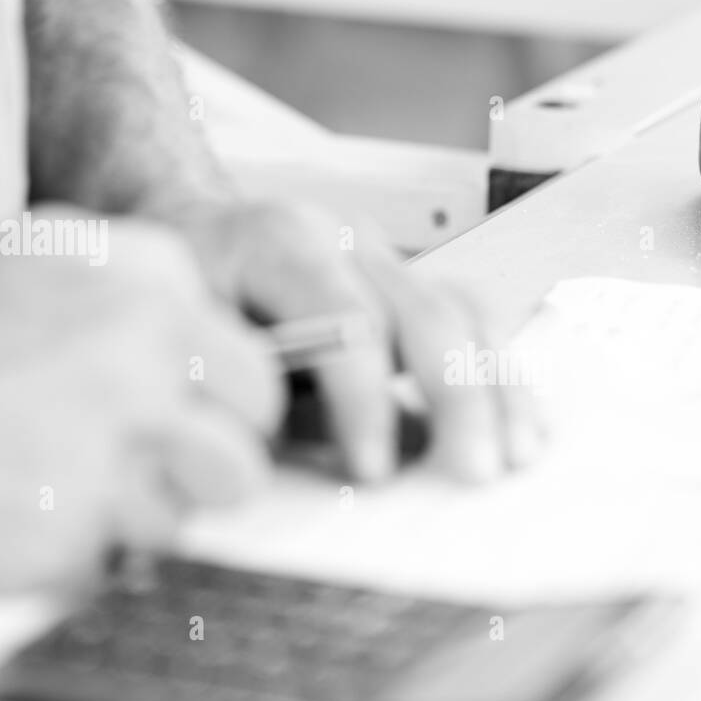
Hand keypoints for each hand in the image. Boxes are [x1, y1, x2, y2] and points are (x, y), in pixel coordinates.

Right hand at [0, 209, 280, 590]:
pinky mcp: (64, 535)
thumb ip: (146, 303)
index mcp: (152, 284)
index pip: (258, 380)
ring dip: (124, 517)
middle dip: (197, 479)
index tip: (186, 421)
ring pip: (175, 524)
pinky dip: (64, 551)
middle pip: (242, 464)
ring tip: (41, 474)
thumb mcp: (44, 263)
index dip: (224, 415)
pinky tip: (9, 503)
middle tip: (135, 468)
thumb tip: (226, 358)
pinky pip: (103, 563)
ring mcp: (107, 453)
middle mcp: (145, 364)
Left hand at [167, 199, 543, 482]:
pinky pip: (473, 323)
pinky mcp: (412, 284)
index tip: (371, 475)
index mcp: (280, 242)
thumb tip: (272, 468)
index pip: (346, 321)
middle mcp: (348, 239)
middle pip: (427, 314)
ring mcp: (388, 257)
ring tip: (519, 457)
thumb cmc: (179, 294)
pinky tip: (524, 427)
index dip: (365, 402)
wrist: (193, 225)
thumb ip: (226, 395)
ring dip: (499, 390)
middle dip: (458, 399)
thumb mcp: (176, 334)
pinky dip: (502, 377)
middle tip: (474, 473)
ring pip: (466, 314)